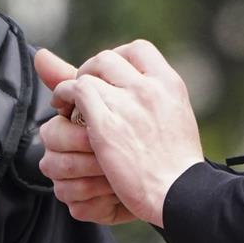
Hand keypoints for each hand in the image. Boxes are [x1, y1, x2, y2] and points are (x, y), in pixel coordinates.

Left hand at [48, 40, 203, 228]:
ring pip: (90, 73)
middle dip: (92, 70)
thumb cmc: (173, 163)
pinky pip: (77, 91)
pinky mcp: (106, 124)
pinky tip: (63, 110)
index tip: (112, 76)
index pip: (139, 50)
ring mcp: (128, 104)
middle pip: (109, 58)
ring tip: (70, 101)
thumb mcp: (170, 118)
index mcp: (170, 85)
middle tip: (86, 89)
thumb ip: (148, 93)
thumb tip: (114, 82)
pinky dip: (64, 95)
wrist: (179, 192)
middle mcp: (150, 89)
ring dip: (75, 84)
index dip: (119, 58)